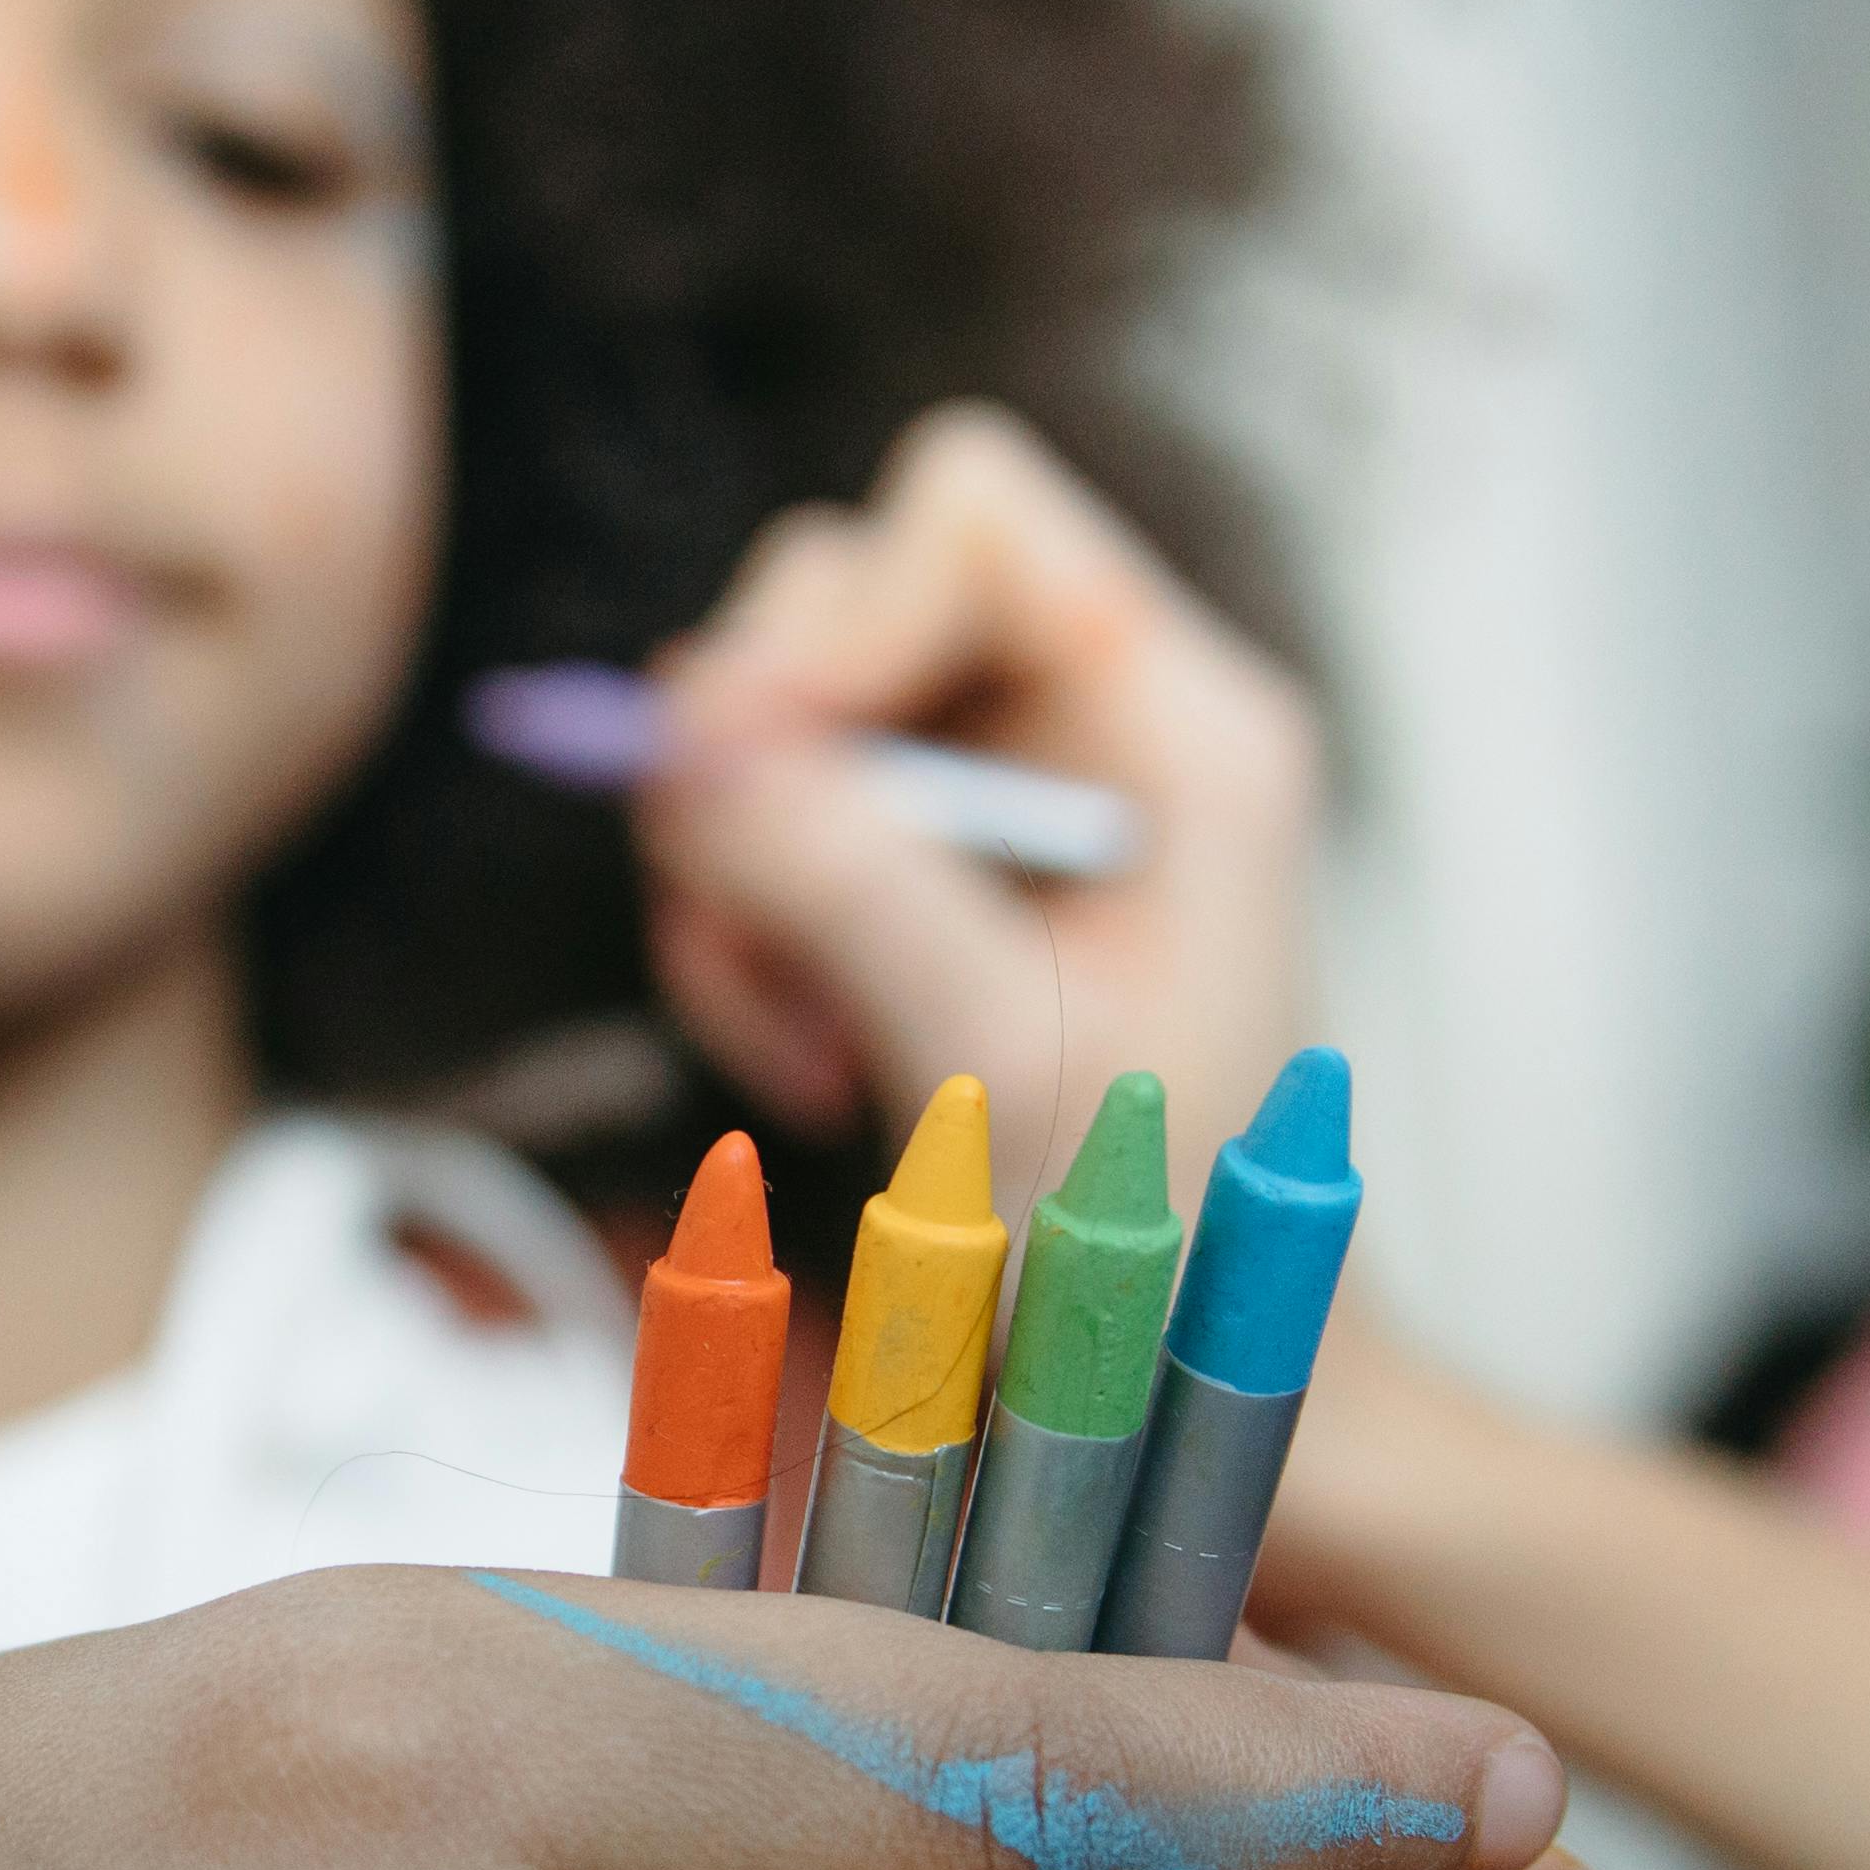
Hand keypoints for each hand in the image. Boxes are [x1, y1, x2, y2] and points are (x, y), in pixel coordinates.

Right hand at [633, 401, 1325, 1189]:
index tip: (742, 758)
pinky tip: (804, 1047)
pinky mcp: (933, 849)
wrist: (1167, 1352)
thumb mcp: (1002, 1063)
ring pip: (781, 711)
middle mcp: (1097, 713)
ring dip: (738, 869)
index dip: (839, 611)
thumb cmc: (1149, 1234)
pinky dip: (746, 925)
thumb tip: (687, 754)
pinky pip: (772, 814)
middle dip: (763, 761)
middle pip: (846, 590)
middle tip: (743, 928)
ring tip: (792, 1032)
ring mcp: (1006, 777)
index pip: (973, 517)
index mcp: (1181, 725)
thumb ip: (856, 888)